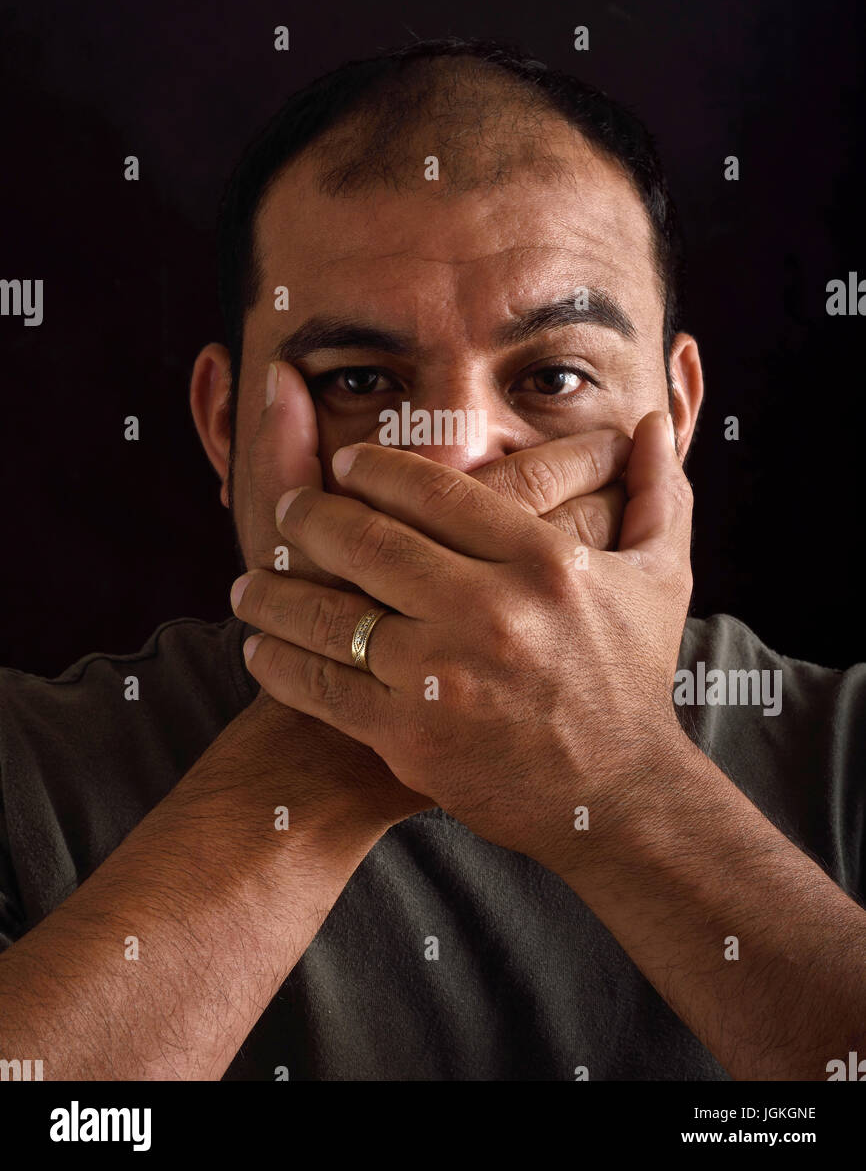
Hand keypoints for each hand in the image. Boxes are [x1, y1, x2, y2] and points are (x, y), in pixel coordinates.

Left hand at [237, 410, 693, 877]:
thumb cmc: (635, 679)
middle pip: (371, 542)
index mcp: (543, 560)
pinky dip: (282, 665)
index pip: (437, 491)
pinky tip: (260, 650)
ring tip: (250, 582)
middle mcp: (491, 610)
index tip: (347, 464)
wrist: (621, 797)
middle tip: (289, 512)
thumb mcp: (662, 577)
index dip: (379, 471)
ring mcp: (446, 675)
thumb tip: (652, 424)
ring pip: (334, 615)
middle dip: (314, 519)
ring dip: (278, 593)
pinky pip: (326, 687)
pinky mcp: (413, 736)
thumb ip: (658, 493)